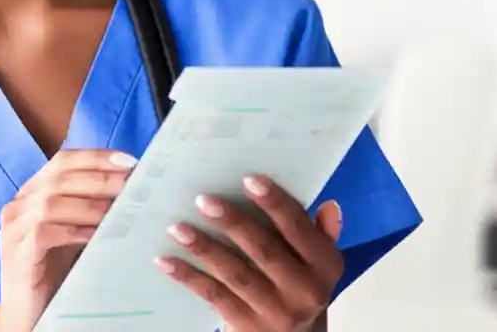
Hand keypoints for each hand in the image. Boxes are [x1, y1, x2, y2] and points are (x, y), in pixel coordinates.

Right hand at [0, 149, 137, 331]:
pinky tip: (96, 235)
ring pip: (52, 202)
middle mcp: (17, 205)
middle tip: (131, 184)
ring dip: (90, 204)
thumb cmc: (55, 269)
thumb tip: (131, 185)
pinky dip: (74, 229)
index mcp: (31, 192)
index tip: (129, 161)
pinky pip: (45, 231)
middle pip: (59, 178)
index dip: (95, 158)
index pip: (62, 161)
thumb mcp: (75, 230)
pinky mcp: (16, 251)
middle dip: (99, 178)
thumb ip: (91, 207)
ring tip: (119, 210)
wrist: (27, 312)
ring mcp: (13, 227)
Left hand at [155, 175, 343, 331]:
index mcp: (324, 265)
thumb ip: (320, 232)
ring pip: (236, 275)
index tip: (250, 180)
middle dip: (233, 223)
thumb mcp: (318, 261)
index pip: (299, 229)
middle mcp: (305, 291)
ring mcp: (276, 312)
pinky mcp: (248, 326)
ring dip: (204, 249)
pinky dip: (189, 277)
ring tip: (177, 228)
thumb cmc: (299, 284)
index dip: (276, 203)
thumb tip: (330, 206)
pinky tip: (167, 260)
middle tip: (203, 200)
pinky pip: (214, 297)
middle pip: (265, 251)